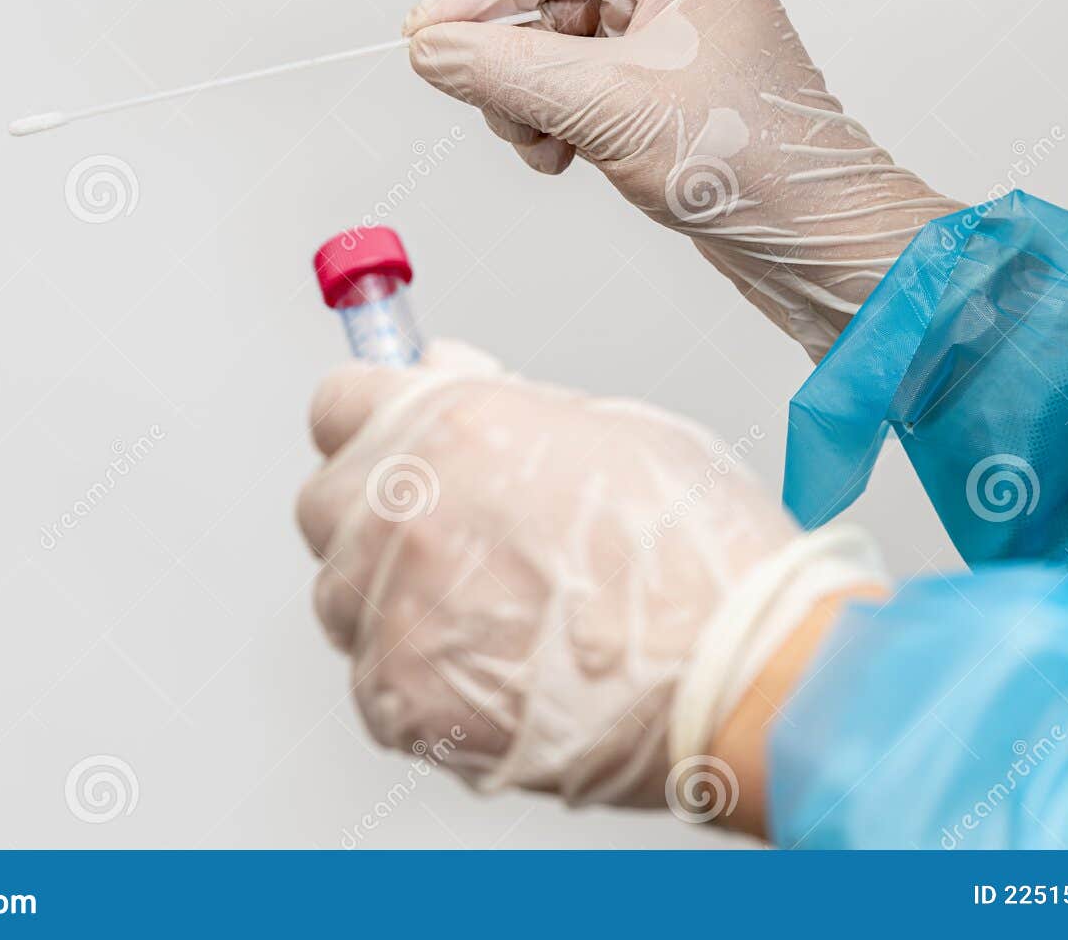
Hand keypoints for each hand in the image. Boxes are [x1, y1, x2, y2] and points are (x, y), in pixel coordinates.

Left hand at [295, 341, 878, 808]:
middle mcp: (405, 512)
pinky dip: (419, 676)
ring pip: (343, 594)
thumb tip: (437, 368)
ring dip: (396, 597)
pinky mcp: (399, 698)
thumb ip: (500, 400)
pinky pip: (374, 678)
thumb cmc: (700, 551)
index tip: (395, 443)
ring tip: (495, 616)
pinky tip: (497, 670)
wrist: (741, 673)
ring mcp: (395, 611)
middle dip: (378, 512)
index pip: (339, 404)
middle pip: (326, 500)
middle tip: (457, 537)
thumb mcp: (612, 427)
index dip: (373, 422)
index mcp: (453, 426)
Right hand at [404, 0, 960, 358]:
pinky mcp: (654, 91)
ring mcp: (663, 39)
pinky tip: (562, 156)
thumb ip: (507, 71)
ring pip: (547, 51)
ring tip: (545, 145)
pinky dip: (551, 124)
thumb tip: (433, 50)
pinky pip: (570, 90)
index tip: (424, 37)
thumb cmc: (756, 163)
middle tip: (494, 107)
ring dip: (527, 102)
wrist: (811, 240)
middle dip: (508, 61)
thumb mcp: (610, 108)